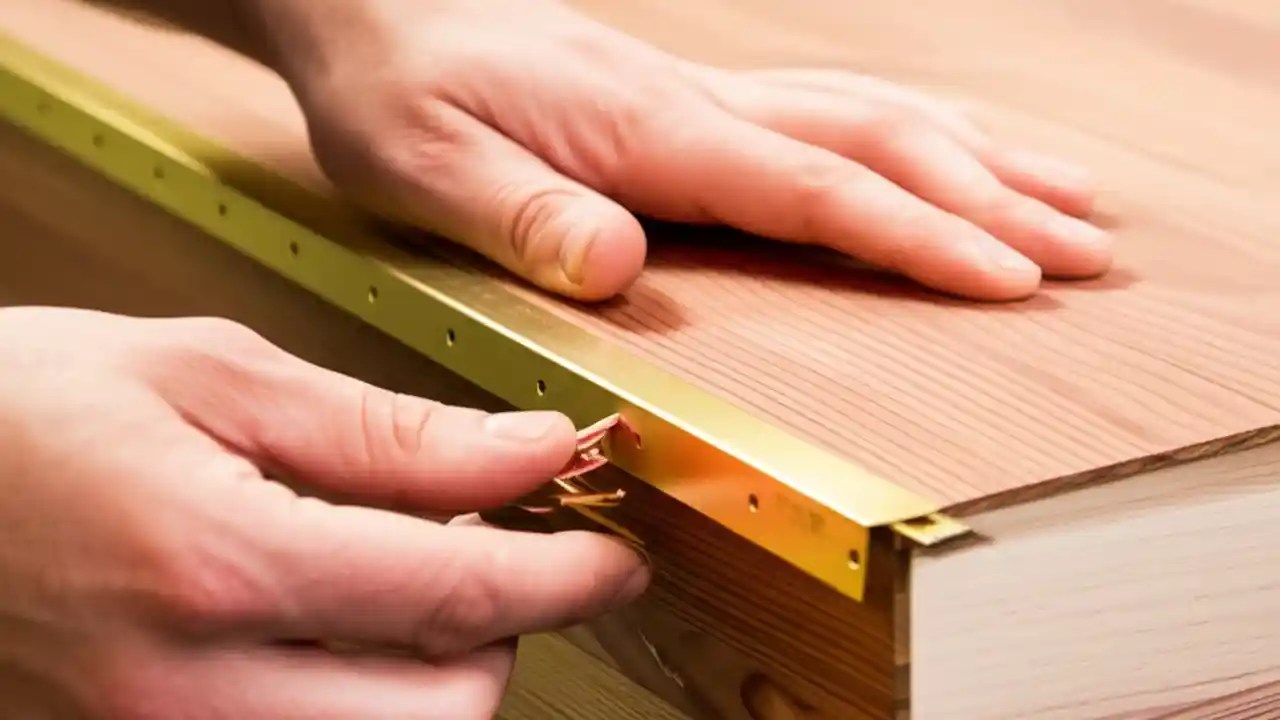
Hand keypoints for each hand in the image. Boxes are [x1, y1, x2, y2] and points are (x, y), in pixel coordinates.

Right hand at [0, 307, 646, 717]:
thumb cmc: (24, 410)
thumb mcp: (213, 377)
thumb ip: (388, 431)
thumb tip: (532, 452)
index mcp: (217, 564)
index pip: (458, 596)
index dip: (566, 575)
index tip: (614, 553)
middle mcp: (190, 691)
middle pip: (444, 714)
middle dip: (496, 636)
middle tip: (482, 555)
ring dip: (431, 679)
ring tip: (393, 589)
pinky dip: (359, 707)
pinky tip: (333, 638)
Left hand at [242, 0, 1110, 301]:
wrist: (379, 9)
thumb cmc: (399, 90)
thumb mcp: (426, 166)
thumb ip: (524, 217)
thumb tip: (618, 263)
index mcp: (649, 133)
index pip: (814, 185)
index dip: (917, 234)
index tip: (1006, 275)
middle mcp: (698, 105)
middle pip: (878, 142)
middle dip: (989, 200)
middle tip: (1083, 250)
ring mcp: (705, 95)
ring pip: (874, 114)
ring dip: (976, 159)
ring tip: (1063, 197)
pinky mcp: (694, 102)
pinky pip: (832, 109)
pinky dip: (914, 133)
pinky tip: (949, 149)